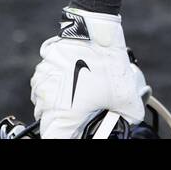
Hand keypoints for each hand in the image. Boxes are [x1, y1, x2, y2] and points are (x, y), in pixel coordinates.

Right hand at [30, 7, 148, 138]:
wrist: (95, 29)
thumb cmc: (107, 63)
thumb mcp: (126, 96)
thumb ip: (129, 116)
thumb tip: (130, 121)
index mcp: (62, 114)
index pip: (53, 139)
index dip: (69, 138)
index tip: (81, 132)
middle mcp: (45, 101)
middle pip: (50, 125)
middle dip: (68, 123)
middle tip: (86, 114)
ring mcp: (40, 84)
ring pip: (45, 106)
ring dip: (60, 105)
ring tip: (83, 94)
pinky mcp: (41, 69)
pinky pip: (45, 87)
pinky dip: (57, 88)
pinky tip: (76, 79)